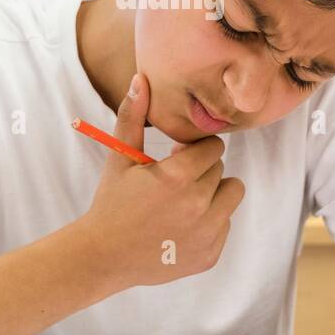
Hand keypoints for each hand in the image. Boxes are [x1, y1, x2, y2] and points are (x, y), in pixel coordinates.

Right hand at [82, 72, 244, 290]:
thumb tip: (141, 79)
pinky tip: (181, 227)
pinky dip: (209, 223)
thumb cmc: (112, 202)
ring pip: (231, 194)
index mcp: (178, 176)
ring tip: (183, 201)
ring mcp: (207, 233)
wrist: (103, 256)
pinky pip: (225, 225)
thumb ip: (133, 116)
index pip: (213, 147)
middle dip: (201, 171)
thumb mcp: (120, 157)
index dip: (194, 151)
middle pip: (221, 169)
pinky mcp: (210, 254)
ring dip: (213, 194)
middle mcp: (198, 205)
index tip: (175, 159)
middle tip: (172, 183)